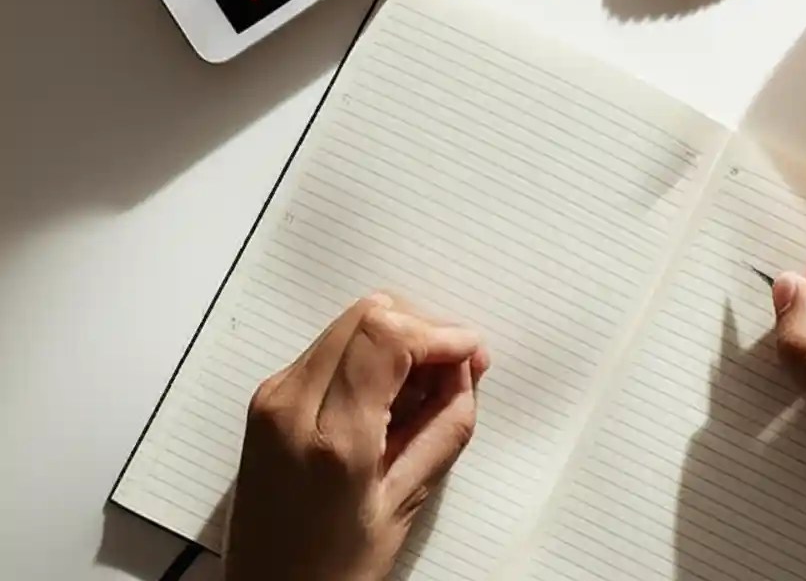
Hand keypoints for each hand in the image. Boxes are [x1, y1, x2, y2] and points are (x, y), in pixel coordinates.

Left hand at [224, 294, 488, 580]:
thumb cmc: (334, 566)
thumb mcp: (407, 502)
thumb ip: (445, 426)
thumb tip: (464, 370)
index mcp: (331, 436)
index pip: (386, 335)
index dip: (439, 333)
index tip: (470, 354)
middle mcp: (292, 403)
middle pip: (368, 315)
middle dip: (422, 330)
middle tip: (457, 369)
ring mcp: (273, 397)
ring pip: (350, 324)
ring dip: (397, 341)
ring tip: (424, 391)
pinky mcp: (268, 399)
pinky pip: (331, 348)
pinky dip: (370, 356)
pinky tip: (391, 397)